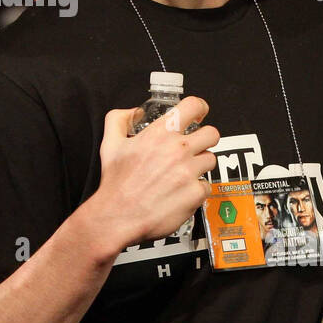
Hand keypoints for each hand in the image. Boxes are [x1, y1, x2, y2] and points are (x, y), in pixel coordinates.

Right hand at [84, 97, 218, 252]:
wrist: (118, 216)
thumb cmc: (116, 184)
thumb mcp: (110, 143)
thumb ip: (119, 119)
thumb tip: (134, 112)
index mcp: (160, 134)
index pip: (193, 106)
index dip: (199, 108)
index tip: (199, 113)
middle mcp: (178, 150)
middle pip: (212, 133)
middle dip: (205, 138)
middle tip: (195, 147)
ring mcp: (189, 171)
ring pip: (211, 159)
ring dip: (200, 165)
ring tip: (183, 173)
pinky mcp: (195, 193)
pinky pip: (206, 185)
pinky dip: (196, 189)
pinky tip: (181, 191)